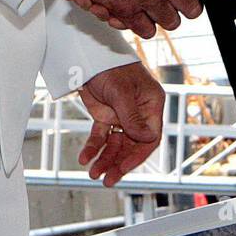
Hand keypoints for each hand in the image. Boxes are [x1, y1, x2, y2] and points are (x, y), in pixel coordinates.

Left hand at [77, 62, 164, 185]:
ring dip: (105, 158)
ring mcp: (122, 115)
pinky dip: (93, 147)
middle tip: (107, 179)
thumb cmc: (111, 67)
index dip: (137, 154)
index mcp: (151, 104)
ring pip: (116, 144)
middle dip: (118, 162)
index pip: (150, 136)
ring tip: (93, 173)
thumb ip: (132, 117)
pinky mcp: (106, 116)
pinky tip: (85, 158)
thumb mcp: (121, 92)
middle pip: (132, 144)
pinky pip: (101, 136)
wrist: (88, 55)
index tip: (123, 167)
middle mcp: (139, 112)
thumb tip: (147, 139)